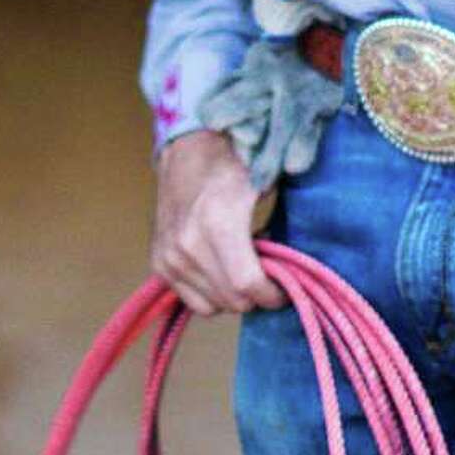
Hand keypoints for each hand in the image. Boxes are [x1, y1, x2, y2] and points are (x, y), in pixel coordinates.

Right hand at [151, 129, 285, 316]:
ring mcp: (169, 257)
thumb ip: (280, 232)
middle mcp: (187, 246)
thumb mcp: (264, 188)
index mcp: (217, 225)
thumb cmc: (231, 164)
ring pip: (213, 305)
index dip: (272, 294)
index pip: (248, 285)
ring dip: (234, 295)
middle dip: (256, 295)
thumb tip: (295, 269)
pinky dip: (212, 294)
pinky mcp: (159, 263)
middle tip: (268, 275)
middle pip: (233, 300)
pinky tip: (221, 270)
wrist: (187, 149)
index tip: (286, 287)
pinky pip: (193, 301)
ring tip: (243, 268)